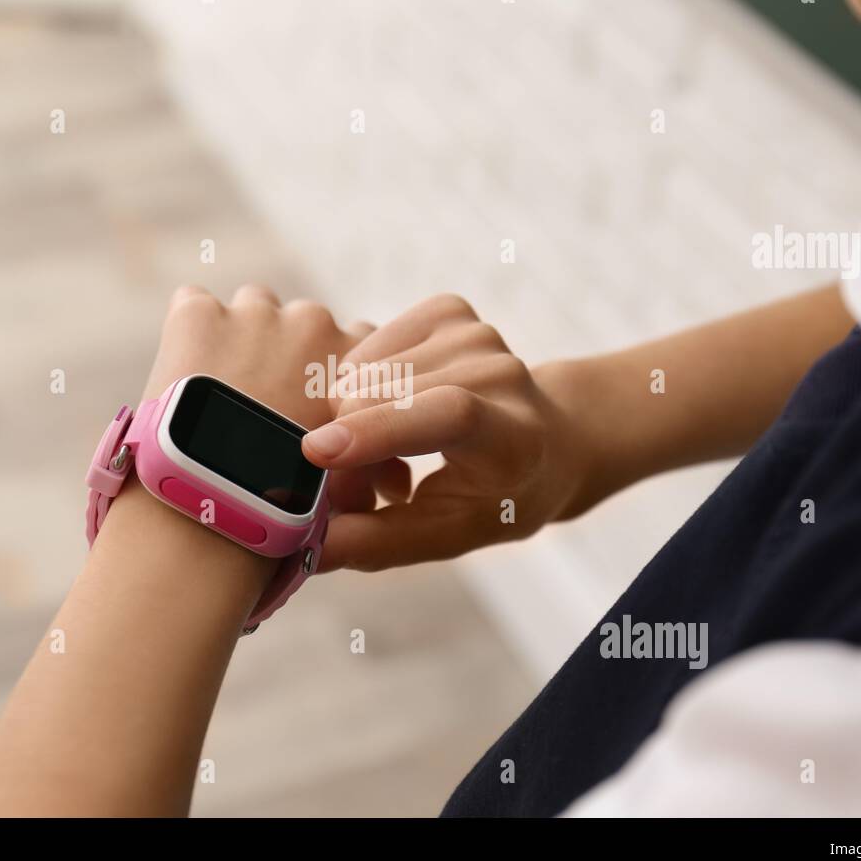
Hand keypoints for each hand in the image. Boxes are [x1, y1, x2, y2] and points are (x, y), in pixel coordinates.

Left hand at [142, 284, 389, 517]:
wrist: (217, 500)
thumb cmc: (289, 505)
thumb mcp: (352, 480)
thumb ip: (370, 459)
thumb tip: (389, 483)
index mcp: (356, 356)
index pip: (358, 343)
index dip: (330, 374)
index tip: (311, 402)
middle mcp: (312, 322)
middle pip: (303, 323)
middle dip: (286, 353)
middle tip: (263, 401)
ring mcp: (253, 314)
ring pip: (251, 307)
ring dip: (241, 336)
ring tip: (220, 387)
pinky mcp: (196, 314)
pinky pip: (192, 304)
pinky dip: (189, 333)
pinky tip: (184, 374)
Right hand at [300, 294, 600, 571]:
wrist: (549, 440)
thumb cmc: (496, 497)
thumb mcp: (450, 534)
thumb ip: (381, 543)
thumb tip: (311, 551)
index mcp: (514, 435)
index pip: (448, 415)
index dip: (380, 430)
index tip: (317, 453)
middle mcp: (500, 371)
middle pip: (383, 394)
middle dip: (343, 447)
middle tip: (357, 493)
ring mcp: (475, 333)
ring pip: (362, 373)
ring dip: (349, 421)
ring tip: (386, 456)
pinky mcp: (448, 310)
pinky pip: (364, 349)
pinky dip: (357, 385)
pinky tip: (388, 411)